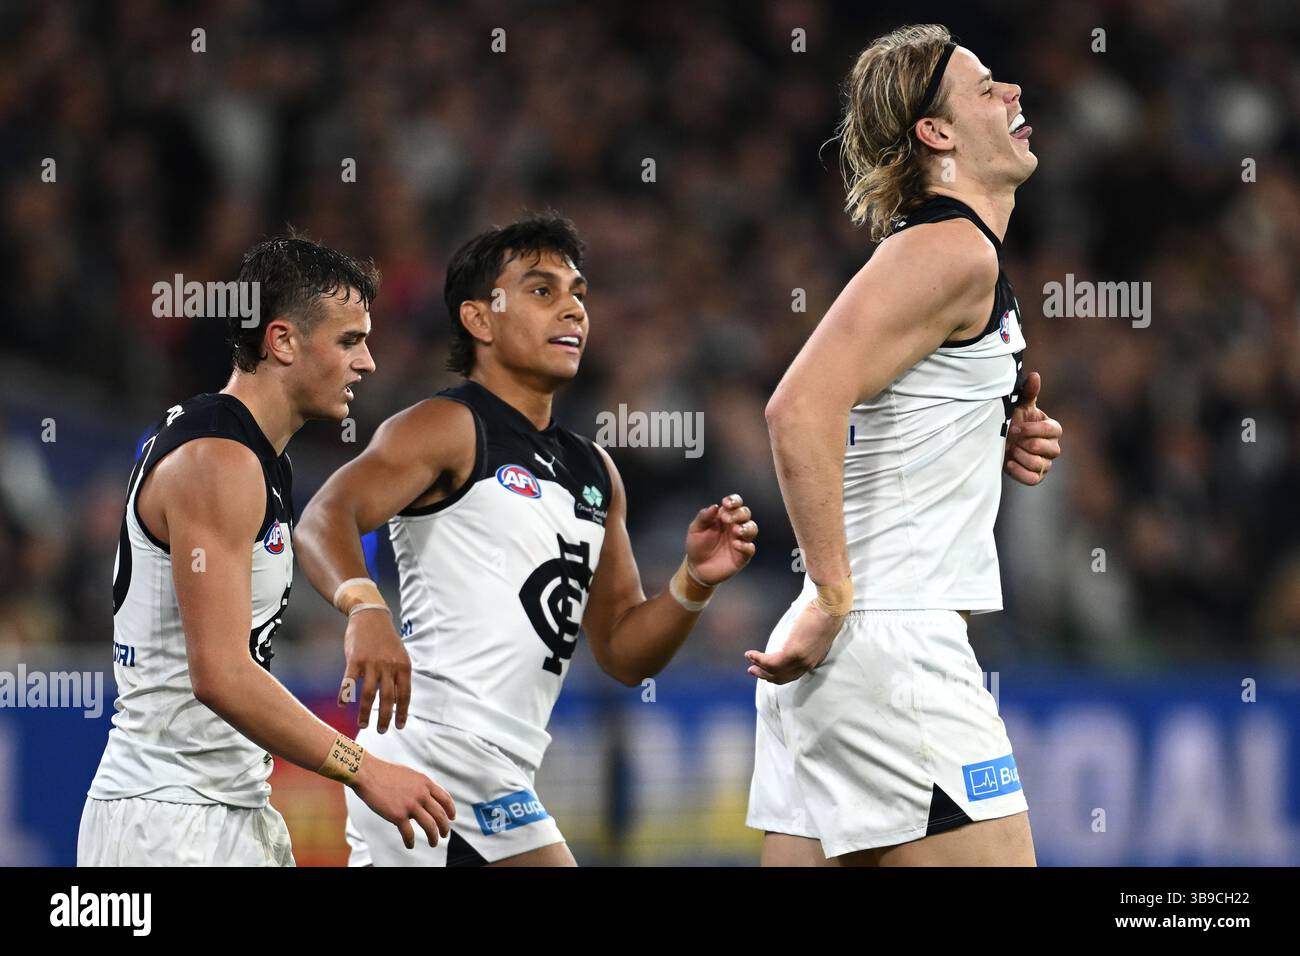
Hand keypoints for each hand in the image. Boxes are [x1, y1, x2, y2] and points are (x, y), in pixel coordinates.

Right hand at [341, 608, 410, 732]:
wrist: (371, 616)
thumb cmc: (386, 639)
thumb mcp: (400, 655)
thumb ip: (399, 675)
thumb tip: (398, 700)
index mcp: (403, 666)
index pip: (405, 694)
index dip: (402, 712)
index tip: (399, 726)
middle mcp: (389, 666)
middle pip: (388, 698)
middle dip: (385, 718)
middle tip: (381, 731)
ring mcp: (372, 663)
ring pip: (369, 694)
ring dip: (366, 712)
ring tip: (363, 725)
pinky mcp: (355, 659)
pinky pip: (349, 682)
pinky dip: (345, 696)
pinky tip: (343, 705)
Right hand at [351, 755, 454, 849]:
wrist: (368, 773)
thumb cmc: (385, 773)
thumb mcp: (410, 774)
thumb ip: (420, 786)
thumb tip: (425, 798)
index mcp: (425, 783)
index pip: (445, 799)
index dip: (451, 810)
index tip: (452, 817)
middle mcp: (421, 794)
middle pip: (440, 815)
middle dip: (445, 827)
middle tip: (445, 834)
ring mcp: (410, 805)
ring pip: (430, 826)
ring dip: (434, 837)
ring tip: (433, 843)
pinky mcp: (397, 815)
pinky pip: (409, 833)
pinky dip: (411, 841)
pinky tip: (410, 845)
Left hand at [685, 493, 757, 584]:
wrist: (696, 568)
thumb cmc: (697, 545)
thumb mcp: (695, 529)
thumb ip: (704, 517)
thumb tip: (715, 506)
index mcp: (724, 516)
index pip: (736, 503)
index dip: (734, 500)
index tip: (726, 504)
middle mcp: (735, 525)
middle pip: (745, 513)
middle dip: (739, 513)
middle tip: (726, 519)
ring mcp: (740, 540)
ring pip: (752, 528)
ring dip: (746, 527)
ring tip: (736, 531)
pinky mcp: (742, 555)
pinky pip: (750, 548)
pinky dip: (745, 545)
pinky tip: (735, 545)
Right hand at [744, 599, 845, 684]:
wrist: (831, 606)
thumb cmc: (824, 611)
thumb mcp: (814, 630)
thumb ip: (805, 639)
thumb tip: (793, 635)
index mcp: (814, 659)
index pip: (793, 674)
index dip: (777, 674)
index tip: (765, 670)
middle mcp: (808, 663)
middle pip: (782, 677)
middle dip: (765, 675)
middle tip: (752, 670)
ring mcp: (801, 659)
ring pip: (774, 672)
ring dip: (759, 667)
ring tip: (749, 659)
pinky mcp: (793, 652)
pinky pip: (771, 662)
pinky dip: (758, 659)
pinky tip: (750, 654)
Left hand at [1005, 371, 1061, 485]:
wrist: (999, 441)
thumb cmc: (1013, 420)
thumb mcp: (1018, 406)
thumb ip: (1028, 393)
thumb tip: (1035, 375)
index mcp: (1052, 429)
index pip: (1054, 430)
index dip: (1035, 430)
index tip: (1017, 427)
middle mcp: (1052, 447)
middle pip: (1052, 450)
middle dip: (1028, 444)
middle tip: (1012, 439)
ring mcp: (1045, 463)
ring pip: (1041, 465)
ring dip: (1022, 457)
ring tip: (1010, 450)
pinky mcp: (1035, 477)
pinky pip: (1033, 480)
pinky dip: (1020, 473)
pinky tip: (1008, 463)